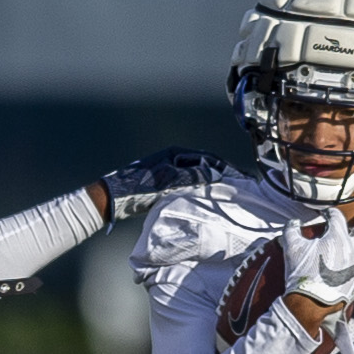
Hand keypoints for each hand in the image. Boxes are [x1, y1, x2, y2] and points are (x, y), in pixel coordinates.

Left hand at [97, 147, 232, 223]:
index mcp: (175, 153)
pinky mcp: (164, 185)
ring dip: (210, 184)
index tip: (240, 177)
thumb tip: (214, 174)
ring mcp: (169, 171)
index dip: (224, 168)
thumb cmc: (138, 186)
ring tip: (226, 195)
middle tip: (238, 186)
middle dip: (221, 175)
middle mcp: (173, 159)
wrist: (114, 198)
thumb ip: (192, 176)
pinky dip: (199, 191)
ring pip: (196, 177)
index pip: (207, 158)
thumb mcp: (168, 180)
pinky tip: (206, 201)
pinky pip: (188, 186)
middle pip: (204, 166)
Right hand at [282, 210, 353, 310]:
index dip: (329, 213)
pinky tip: (342, 274)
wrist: (311, 303)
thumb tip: (293, 223)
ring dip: (351, 252)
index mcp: (338, 237)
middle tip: (341, 234)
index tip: (325, 215)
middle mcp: (352, 249)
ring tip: (340, 255)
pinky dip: (351, 271)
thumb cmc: (303, 273)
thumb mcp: (292, 247)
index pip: (337, 217)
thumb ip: (291, 230)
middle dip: (351, 231)